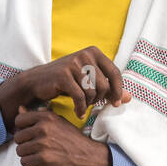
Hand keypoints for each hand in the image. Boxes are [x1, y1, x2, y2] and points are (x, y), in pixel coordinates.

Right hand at [0, 47, 130, 128]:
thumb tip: (129, 98)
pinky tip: (78, 113)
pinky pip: (80, 97)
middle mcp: (85, 54)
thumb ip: (109, 88)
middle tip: (91, 104)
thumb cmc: (67, 81)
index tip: (115, 104)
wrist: (38, 81)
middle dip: (99, 99)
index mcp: (94, 52)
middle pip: (104, 85)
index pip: (115, 73)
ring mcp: (73, 64)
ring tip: (83, 105)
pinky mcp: (63, 75)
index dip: (118, 91)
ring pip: (92, 92)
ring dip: (89, 104)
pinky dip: (80, 109)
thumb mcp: (89, 81)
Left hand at [12, 105, 111, 165]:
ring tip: (39, 155)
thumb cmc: (74, 140)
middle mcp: (43, 129)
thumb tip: (20, 109)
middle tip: (36, 148)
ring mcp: (43, 144)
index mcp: (46, 117)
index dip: (22, 129)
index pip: (19, 120)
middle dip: (24, 144)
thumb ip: (39, 116)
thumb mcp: (59, 122)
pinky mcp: (44, 159)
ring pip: (20, 151)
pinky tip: (40, 162)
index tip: (29, 135)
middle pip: (18, 137)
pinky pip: (24, 162)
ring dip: (27, 155)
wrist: (90, 157)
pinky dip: (30, 164)